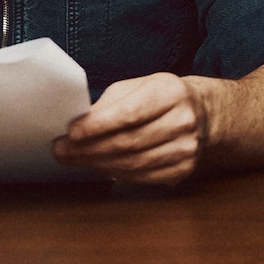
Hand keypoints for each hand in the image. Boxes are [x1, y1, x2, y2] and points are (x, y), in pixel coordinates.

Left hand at [54, 73, 208, 184]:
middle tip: (62, 151)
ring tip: (74, 159)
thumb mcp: (138, 86)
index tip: (71, 132)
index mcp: (172, 92)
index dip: (98, 125)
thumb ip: (110, 103)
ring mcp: (186, 148)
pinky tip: (99, 166)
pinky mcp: (183, 169)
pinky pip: (142, 177)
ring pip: (133, 163)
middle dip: (89, 148)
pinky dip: (116, 173)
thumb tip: (79, 124)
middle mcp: (184, 121)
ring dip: (98, 164)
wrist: (202, 112)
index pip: (130, 113)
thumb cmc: (160, 97)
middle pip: (129, 142)